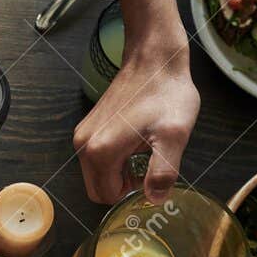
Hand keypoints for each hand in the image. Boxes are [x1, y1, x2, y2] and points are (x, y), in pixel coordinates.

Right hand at [72, 0, 198, 204]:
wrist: (154, 58)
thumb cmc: (166, 94)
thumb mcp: (173, 136)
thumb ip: (163, 172)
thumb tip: (154, 199)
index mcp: (99, 152)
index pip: (106, 197)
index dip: (130, 194)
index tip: (150, 174)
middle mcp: (82, 146)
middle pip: (98, 188)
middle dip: (123, 184)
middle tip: (148, 163)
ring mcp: (82, 135)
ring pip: (98, 173)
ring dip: (120, 170)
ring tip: (144, 147)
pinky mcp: (88, 126)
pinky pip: (97, 157)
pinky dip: (116, 158)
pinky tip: (136, 138)